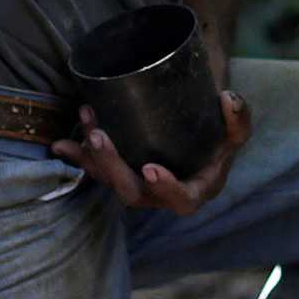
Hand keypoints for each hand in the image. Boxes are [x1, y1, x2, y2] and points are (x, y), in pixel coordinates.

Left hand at [52, 91, 254, 214]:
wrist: (198, 137)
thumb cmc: (219, 138)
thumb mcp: (235, 131)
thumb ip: (238, 119)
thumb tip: (229, 99)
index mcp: (193, 190)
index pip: (180, 200)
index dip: (165, 188)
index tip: (150, 168)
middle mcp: (160, 195)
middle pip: (132, 192)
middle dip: (112, 166)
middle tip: (100, 136)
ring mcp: (137, 186)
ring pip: (110, 179)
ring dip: (92, 155)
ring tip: (86, 122)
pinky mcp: (120, 173)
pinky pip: (96, 170)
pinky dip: (78, 157)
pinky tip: (59, 144)